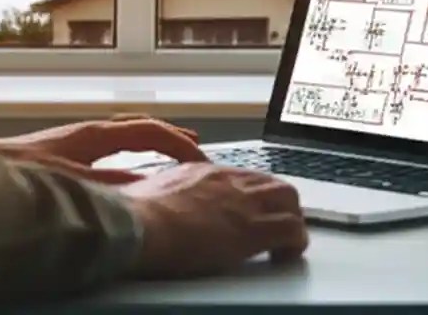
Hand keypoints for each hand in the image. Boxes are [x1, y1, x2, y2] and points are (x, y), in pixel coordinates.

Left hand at [0, 114, 205, 184]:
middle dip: (168, 136)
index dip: (177, 142)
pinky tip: (126, 168)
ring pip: (122, 134)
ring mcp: (73, 140)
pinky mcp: (61, 152)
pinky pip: (108, 146)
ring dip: (149, 141)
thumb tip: (144, 182)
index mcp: (92, 134)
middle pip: (138, 127)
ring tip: (169, 149)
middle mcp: (85, 131)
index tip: (198, 155)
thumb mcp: (70, 184)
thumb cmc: (16, 174)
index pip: (147, 131)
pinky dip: (129, 152)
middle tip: (194, 144)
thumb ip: (108, 183)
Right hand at [122, 162, 308, 277]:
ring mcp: (242, 203)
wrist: (137, 225)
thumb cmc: (132, 216)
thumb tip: (142, 204)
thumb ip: (155, 196)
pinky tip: (286, 255)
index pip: (240, 176)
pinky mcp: (252, 230)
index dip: (249, 194)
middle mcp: (227, 181)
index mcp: (201, 172)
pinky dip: (295, 242)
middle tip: (276, 223)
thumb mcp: (143, 193)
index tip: (247, 209)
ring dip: (290, 219)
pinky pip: (291, 230)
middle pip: (270, 182)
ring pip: (288, 199)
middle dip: (278, 203)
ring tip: (285, 241)